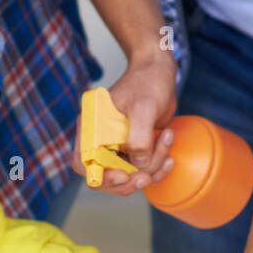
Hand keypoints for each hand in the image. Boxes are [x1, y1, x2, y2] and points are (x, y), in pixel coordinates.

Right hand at [72, 49, 178, 195]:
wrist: (159, 73)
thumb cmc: (147, 82)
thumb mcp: (144, 106)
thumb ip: (139, 136)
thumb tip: (139, 164)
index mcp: (91, 127)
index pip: (83, 163)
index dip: (100, 176)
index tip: (125, 174)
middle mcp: (100, 139)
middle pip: (105, 177)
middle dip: (129, 179)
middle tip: (147, 176)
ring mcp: (116, 146)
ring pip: (127, 176)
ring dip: (150, 169)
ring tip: (167, 140)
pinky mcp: (132, 149)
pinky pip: (141, 171)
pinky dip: (156, 168)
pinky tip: (169, 157)